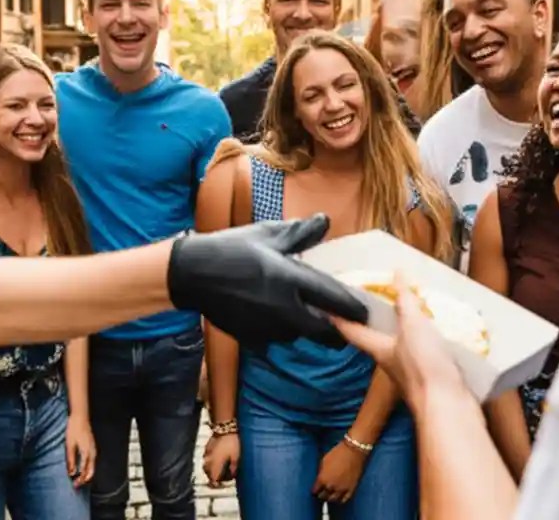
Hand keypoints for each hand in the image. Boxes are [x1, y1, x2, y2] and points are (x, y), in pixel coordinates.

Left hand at [65, 415, 95, 486]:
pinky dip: (88, 467)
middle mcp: (92, 452)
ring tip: (79, 478)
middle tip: (77, 485)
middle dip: (85, 479)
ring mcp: (93, 448)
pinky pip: (92, 460)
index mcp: (87, 453)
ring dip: (86, 473)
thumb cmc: (74, 429)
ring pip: (92, 465)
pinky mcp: (91, 446)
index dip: (80, 480)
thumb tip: (71, 473)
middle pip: (91, 470)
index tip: (74, 485)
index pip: (85, 471)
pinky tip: (82, 467)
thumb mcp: (70, 445)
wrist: (80, 416)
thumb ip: (71, 460)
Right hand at [168, 214, 367, 348]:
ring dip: (306, 328)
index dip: (354, 308)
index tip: (366, 311)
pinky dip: (282, 330)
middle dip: (337, 332)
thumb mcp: (267, 235)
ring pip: (299, 335)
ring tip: (305, 314)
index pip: (334, 299)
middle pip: (323, 332)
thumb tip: (325, 221)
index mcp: (290, 279)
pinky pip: (276, 338)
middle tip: (344, 326)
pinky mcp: (252, 338)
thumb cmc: (231, 249)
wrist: (192, 274)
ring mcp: (267, 327)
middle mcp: (283, 309)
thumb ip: (301, 233)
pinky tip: (275, 314)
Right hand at [202, 433, 239, 487]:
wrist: (225, 427)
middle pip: (208, 475)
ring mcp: (206, 454)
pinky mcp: (206, 448)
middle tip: (225, 477)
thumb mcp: (236, 458)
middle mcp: (208, 462)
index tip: (223, 485)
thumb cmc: (232, 443)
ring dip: (212, 470)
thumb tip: (232, 476)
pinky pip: (207, 459)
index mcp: (215, 466)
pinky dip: (211, 462)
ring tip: (222, 468)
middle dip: (215, 478)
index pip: (212, 481)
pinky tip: (219, 459)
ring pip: (206, 467)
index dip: (218, 485)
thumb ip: (233, 469)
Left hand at [312, 441, 367, 503]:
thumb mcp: (323, 461)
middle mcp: (331, 486)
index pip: (315, 491)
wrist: (353, 451)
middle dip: (321, 494)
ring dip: (330, 497)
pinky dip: (340, 500)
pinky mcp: (351, 489)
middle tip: (321, 492)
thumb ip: (320, 472)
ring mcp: (341, 489)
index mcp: (322, 479)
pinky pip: (344, 499)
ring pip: (333, 500)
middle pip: (323, 496)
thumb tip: (319, 478)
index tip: (315, 489)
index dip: (314, 490)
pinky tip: (338, 497)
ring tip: (329, 495)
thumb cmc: (337, 453)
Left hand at [331, 274, 467, 413]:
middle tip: (373, 305)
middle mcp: (392, 361)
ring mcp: (412, 372)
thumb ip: (405, 301)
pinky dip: (428, 343)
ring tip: (409, 315)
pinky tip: (438, 337)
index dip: (339, 319)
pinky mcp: (432, 378)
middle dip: (374, 324)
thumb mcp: (412, 326)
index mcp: (380, 349)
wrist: (449, 408)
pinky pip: (425, 355)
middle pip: (377, 340)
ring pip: (402, 347)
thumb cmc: (423, 367)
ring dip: (404, 333)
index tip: (326, 308)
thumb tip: (397, 273)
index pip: (353, 331)